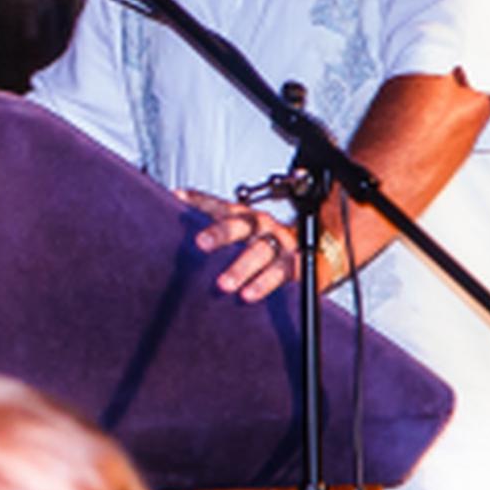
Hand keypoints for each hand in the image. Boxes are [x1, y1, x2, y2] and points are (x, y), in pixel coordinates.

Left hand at [175, 188, 297, 303]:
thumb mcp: (239, 223)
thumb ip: (209, 210)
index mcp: (245, 216)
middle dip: (222, 233)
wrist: (313, 245)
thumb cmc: (263, 238)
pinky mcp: (300, 263)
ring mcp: (282, 243)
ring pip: (262, 252)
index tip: (179, 200)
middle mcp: (263, 226)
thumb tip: (176, 195)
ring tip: (224, 285)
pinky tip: (251, 294)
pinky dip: (268, 282)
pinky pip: (288, 271)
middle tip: (201, 244)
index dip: (200, 202)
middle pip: (242, 225)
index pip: (221, 206)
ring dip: (242, 268)